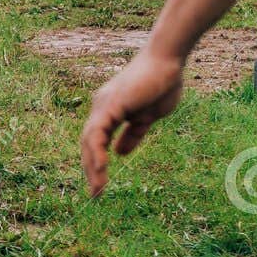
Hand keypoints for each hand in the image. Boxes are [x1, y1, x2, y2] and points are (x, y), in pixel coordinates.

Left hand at [81, 49, 186, 197]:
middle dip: (90, 170)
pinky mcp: (110, 105)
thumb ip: (133, 134)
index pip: (96, 141)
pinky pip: (97, 134)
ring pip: (89, 142)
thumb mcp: (147, 117)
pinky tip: (101, 170)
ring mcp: (103, 105)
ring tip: (97, 189)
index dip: (97, 162)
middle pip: (88, 144)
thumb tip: (119, 154)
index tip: (100, 184)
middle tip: (95, 194)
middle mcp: (101, 108)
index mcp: (109, 111)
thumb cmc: (162, 84)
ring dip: (92, 167)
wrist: (169, 62)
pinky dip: (97, 153)